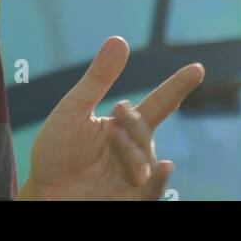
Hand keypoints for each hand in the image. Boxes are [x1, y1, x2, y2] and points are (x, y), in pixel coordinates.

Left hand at [20, 36, 203, 200]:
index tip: (197, 68)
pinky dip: (158, 180)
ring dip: (130, 148)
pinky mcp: (130, 200)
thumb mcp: (74, 109)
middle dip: (134, 121)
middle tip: (116, 111)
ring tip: (111, 141)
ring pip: (145, 160)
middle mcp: (134, 151)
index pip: (159, 103)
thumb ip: (98, 78)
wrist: (43, 191)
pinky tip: (164, 167)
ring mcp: (133, 178)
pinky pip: (151, 191)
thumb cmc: (56, 151)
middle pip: (147, 131)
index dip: (177, 86)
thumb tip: (119, 40)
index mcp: (123, 127)